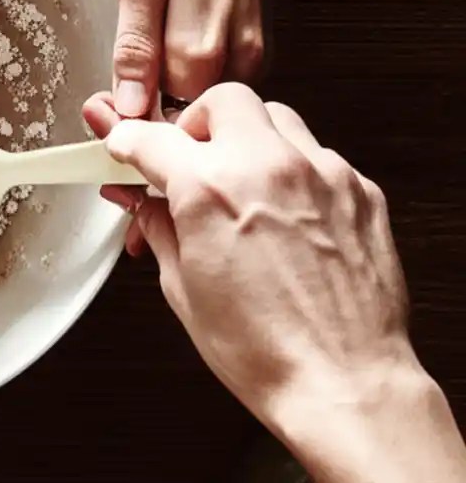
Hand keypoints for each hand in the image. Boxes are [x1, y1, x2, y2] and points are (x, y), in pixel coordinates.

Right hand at [84, 85, 465, 482]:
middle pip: (221, 101)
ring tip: (236, 181)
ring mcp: (321, 173)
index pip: (152, 137)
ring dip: (246, 138)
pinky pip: (317, 156)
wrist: (342, 382)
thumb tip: (141, 202)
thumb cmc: (264, 349)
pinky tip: (282, 212)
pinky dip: (291, 171)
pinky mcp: (360, 191)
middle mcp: (268, 167)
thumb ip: (158, 228)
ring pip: (276, 117)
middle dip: (195, 123)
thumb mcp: (182, 286)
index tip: (122, 144)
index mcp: (210, 189)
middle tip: (185, 157)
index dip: (127, 139)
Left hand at [112, 0, 265, 116]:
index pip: (156, 125)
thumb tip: (131, 106)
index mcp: (198, 54)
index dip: (124, 121)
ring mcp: (252, 57)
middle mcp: (234, 64)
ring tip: (149, 54)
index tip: (99, 108)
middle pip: (181, 119)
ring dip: (172, 96)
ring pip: (203, 104)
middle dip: (146, 111)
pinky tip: (178, 46)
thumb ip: (135, 46)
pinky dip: (197, 77)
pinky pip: (221, 82)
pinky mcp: (259, 47)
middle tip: (115, 81)